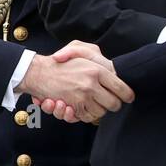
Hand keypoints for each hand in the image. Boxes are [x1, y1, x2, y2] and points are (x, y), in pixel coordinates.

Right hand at [18, 49, 132, 123]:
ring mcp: (82, 97)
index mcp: (97, 70)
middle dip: (113, 105)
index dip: (127, 95)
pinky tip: (80, 105)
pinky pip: (87, 117)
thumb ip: (96, 54)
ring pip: (101, 113)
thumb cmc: (59, 61)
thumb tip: (113, 69)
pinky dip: (85, 115)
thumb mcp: (78, 48)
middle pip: (114, 104)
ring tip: (91, 102)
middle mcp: (91, 84)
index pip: (122, 88)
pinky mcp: (73, 107)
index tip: (127, 97)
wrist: (38, 73)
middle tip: (108, 101)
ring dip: (97, 110)